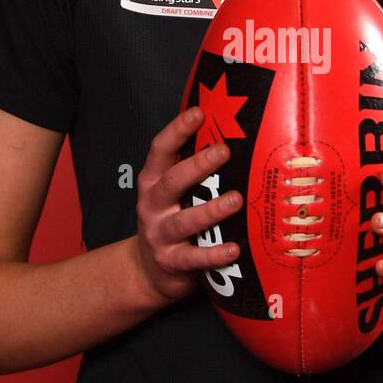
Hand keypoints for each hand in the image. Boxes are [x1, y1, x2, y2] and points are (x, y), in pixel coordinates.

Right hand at [133, 105, 241, 305]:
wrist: (146, 270)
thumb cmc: (169, 219)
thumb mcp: (171, 192)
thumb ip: (189, 168)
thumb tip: (227, 131)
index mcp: (152, 182)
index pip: (160, 151)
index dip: (177, 130)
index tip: (198, 113)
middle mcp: (152, 206)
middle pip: (171, 182)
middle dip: (197, 166)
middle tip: (224, 151)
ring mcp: (160, 235)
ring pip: (184, 221)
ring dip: (210, 210)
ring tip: (236, 200)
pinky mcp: (172, 262)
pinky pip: (194, 258)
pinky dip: (214, 254)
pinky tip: (234, 249)